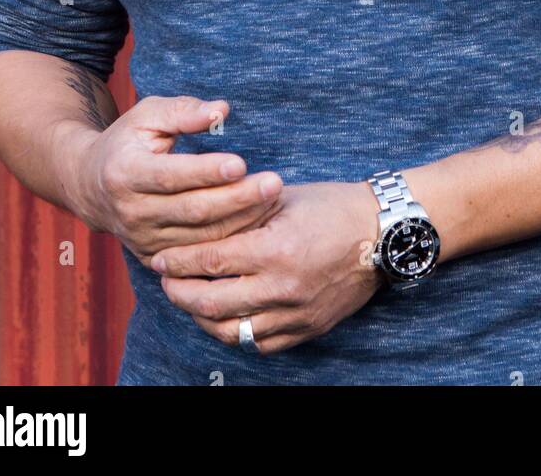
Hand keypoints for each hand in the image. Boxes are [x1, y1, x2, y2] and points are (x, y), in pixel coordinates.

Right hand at [57, 95, 282, 268]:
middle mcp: (132, 212)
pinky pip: (200, 254)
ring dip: (242, 220)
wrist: (90, 188)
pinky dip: (232, 240)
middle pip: (193, 210)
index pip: (171, 176)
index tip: (241, 163)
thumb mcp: (147, 115)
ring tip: (274, 200)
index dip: (206, 172)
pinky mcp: (155, 258)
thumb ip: (183, 111)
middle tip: (274, 183)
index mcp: (125, 173)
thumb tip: (221, 110)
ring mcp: (143, 240)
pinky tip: (259, 222)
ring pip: (201, 238)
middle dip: (237, 198)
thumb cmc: (127, 141)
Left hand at [148, 180, 383, 354]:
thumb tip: (202, 217)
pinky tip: (225, 317)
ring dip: (203, 318)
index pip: (210, 262)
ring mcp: (295, 314)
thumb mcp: (284, 197)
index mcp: (275, 249)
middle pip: (212, 303)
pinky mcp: (307, 329)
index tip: (158, 258)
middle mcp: (282, 287)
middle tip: (166, 281)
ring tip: (191, 300)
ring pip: (232, 331)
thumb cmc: (333, 206)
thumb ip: (244, 211)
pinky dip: (236, 333)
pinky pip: (260, 343)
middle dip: (180, 292)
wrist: (383, 233)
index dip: (178, 262)